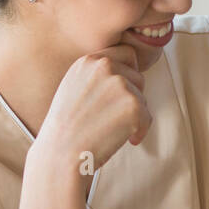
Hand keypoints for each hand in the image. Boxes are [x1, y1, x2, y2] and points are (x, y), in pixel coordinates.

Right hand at [34, 44, 152, 174]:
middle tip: (115, 118)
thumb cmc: (66, 130)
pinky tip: (123, 140)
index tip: (121, 95)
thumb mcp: (73, 89)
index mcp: (89, 61)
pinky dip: (140, 132)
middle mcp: (105, 66)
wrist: (61, 154)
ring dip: (134, 116)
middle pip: (138, 76)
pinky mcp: (134, 104)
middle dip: (132, 97)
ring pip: (143, 97)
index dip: (129, 75)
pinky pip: (148, 118)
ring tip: (112, 130)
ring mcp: (120, 84)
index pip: (127, 54)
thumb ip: (96, 77)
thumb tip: (127, 75)